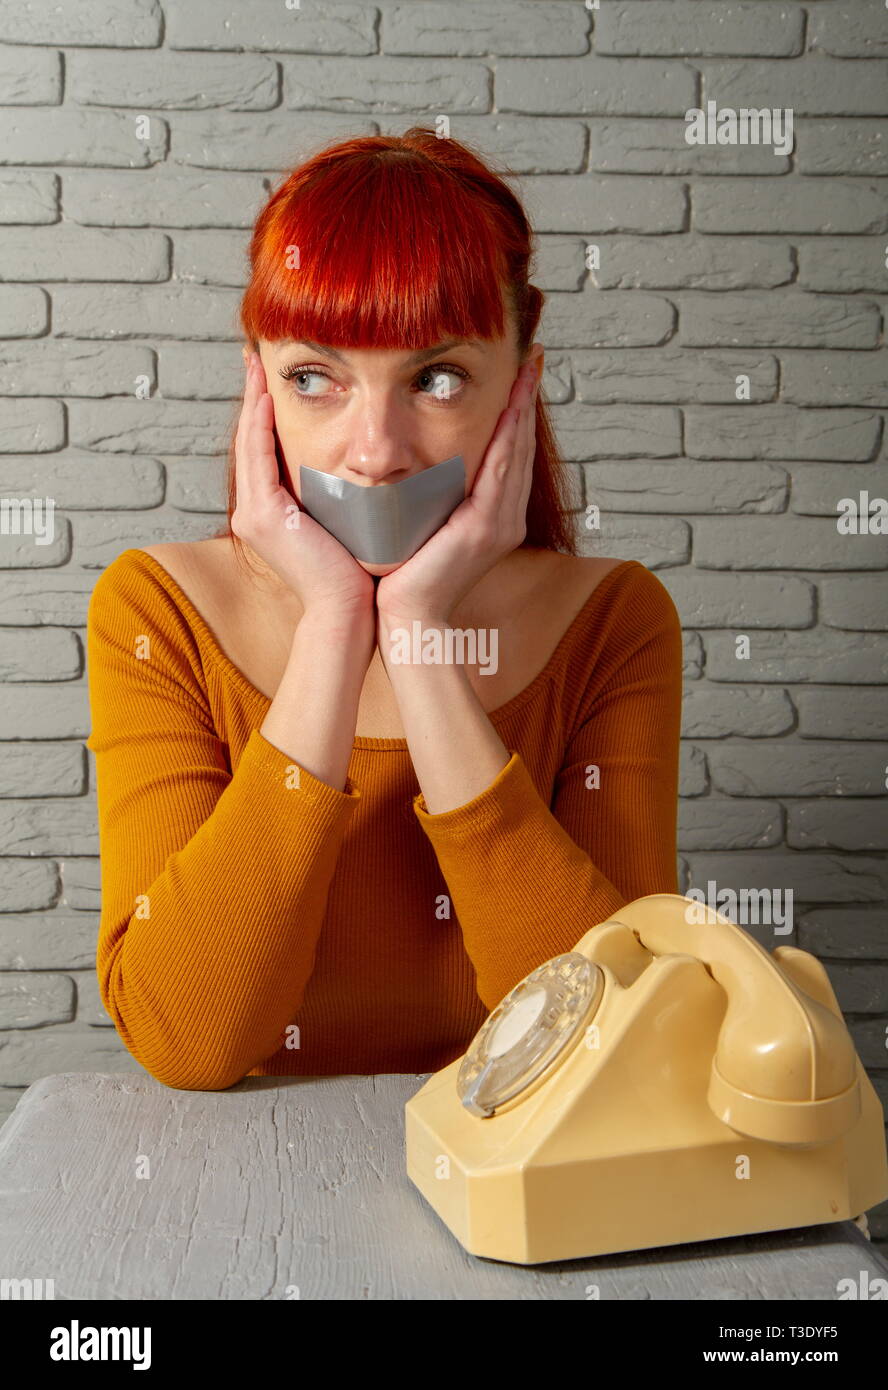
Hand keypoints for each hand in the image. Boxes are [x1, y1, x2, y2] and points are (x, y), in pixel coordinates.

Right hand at [231, 351, 375, 627]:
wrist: (349, 611)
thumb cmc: (356, 572)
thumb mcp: (343, 521)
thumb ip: (338, 493)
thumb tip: (360, 466)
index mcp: (271, 513)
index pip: (264, 450)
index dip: (264, 412)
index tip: (271, 377)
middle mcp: (253, 511)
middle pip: (250, 440)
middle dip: (252, 396)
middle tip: (255, 356)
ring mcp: (253, 514)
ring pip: (249, 443)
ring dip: (253, 400)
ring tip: (256, 364)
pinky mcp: (264, 516)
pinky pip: (258, 459)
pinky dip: (261, 426)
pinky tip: (267, 397)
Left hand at [374, 358, 540, 626]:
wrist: (406, 617)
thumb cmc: (405, 574)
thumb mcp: (422, 521)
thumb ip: (430, 491)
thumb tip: (414, 458)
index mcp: (494, 516)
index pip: (510, 453)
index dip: (517, 413)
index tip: (519, 373)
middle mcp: (506, 518)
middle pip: (521, 447)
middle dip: (527, 400)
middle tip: (533, 356)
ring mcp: (502, 523)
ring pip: (518, 452)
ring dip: (524, 408)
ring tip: (528, 369)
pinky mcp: (488, 528)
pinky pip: (503, 471)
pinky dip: (510, 436)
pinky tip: (513, 406)